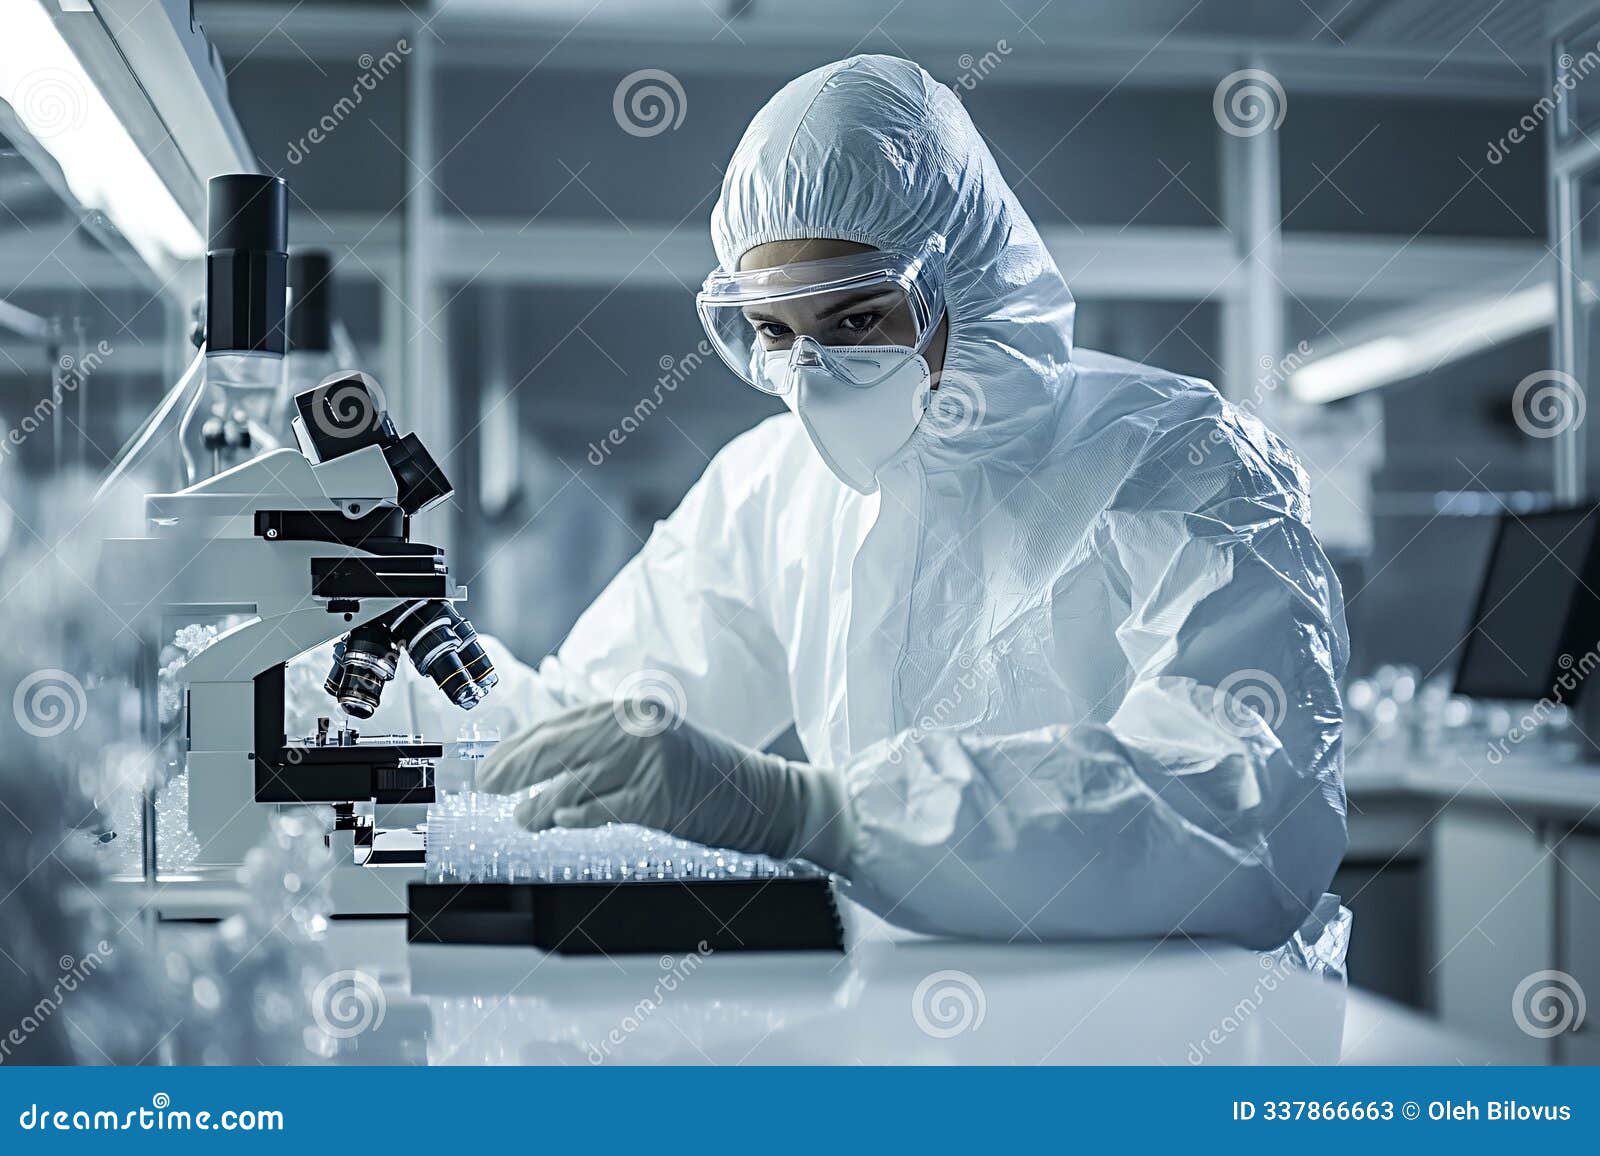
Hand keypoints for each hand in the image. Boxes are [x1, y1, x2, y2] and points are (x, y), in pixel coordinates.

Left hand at [477, 699, 854, 872]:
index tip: (493, 765)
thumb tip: (536, 769)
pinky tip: (559, 819)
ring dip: (540, 803)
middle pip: (558, 747)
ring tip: (524, 817)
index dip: (520, 746)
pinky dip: (577, 815)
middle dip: (517, 768)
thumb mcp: (650, 746)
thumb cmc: (701, 776)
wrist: (761, 797)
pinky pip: (602, 809)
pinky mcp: (658, 798)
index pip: (561, 724)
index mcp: (632, 708)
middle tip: (489, 785)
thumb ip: (602, 748)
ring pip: (574, 783)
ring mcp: (649, 761)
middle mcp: (638, 727)